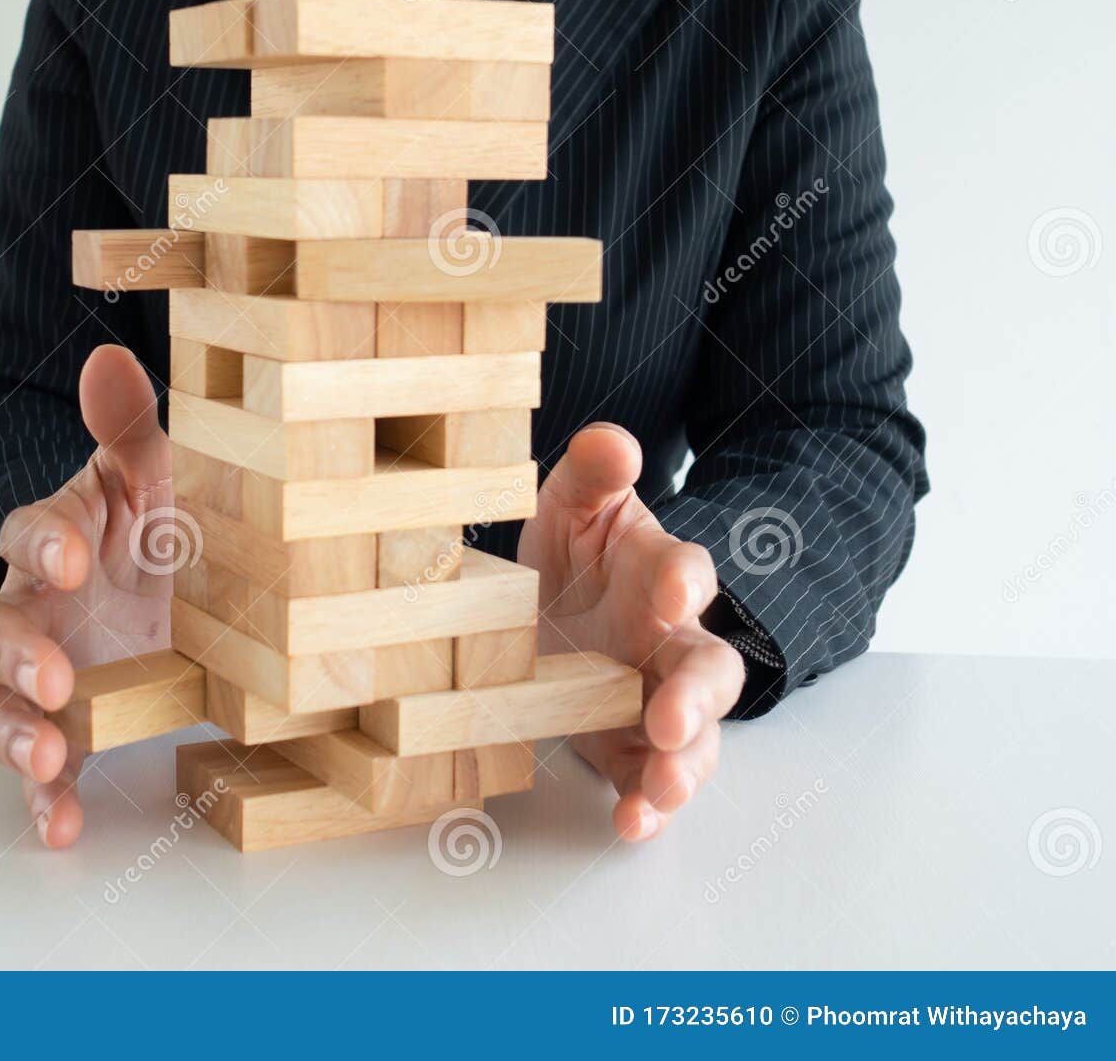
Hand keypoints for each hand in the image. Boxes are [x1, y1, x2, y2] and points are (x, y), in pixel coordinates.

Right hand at [0, 345, 169, 849]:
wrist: (191, 603)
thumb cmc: (168, 532)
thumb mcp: (165, 482)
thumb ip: (131, 431)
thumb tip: (110, 356)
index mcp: (64, 539)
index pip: (29, 533)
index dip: (42, 544)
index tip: (73, 562)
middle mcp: (37, 606)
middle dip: (16, 653)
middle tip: (55, 679)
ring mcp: (44, 673)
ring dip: (12, 729)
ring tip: (48, 757)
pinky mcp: (66, 729)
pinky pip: (37, 766)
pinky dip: (41, 798)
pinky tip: (60, 826)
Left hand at [517, 423, 744, 841]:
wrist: (554, 604)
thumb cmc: (576, 553)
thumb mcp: (573, 506)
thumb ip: (593, 474)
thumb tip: (611, 441)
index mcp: (657, 574)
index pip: (686, 572)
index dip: (682, 579)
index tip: (670, 588)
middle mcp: (669, 641)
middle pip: (709, 668)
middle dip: (696, 695)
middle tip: (672, 717)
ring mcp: (654, 699)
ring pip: (695, 737)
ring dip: (684, 765)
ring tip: (663, 790)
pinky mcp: (627, 747)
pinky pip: (648, 778)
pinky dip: (648, 805)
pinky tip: (633, 823)